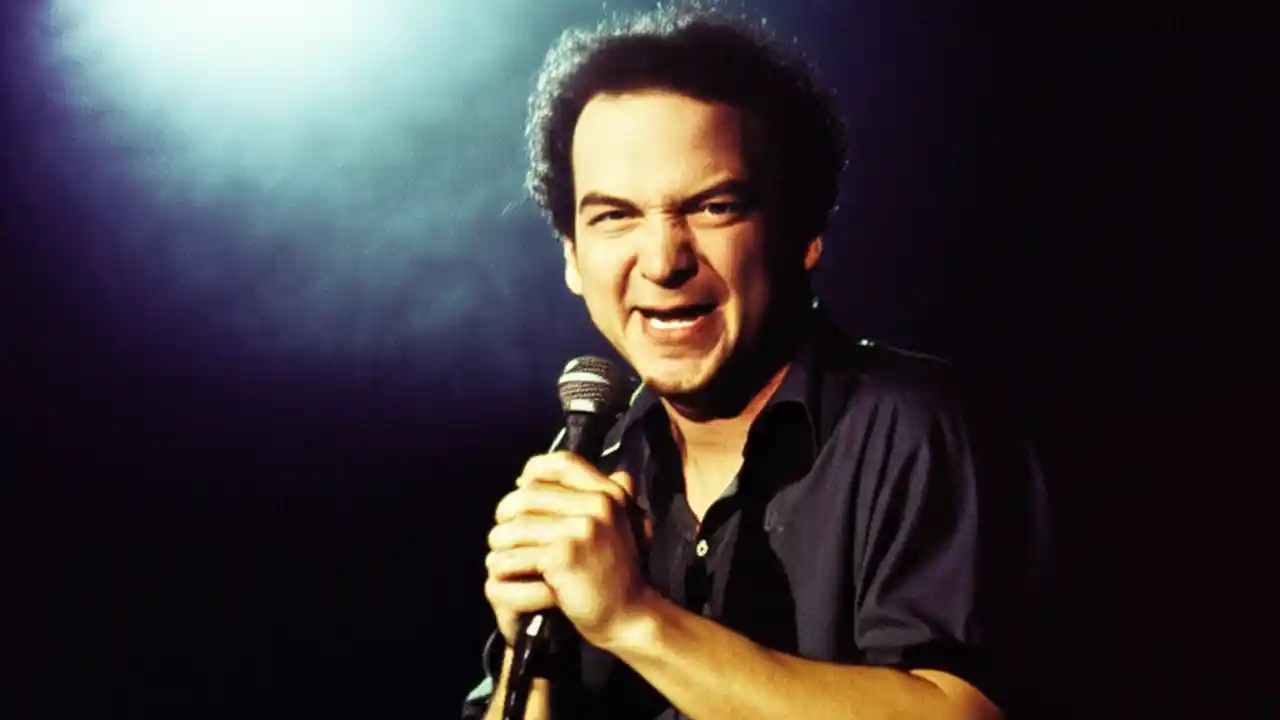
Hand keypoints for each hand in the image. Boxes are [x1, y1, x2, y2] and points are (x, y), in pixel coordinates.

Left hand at [484, 451, 652, 648]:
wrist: (629, 616)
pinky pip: (514, 556)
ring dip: (499, 544)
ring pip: (514, 527)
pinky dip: (502, 568)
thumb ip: (590, 497)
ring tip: (501, 556)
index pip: (563, 463)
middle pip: (528, 496)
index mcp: (609, 493)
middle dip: (506, 514)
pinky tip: (504, 575)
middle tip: (503, 532)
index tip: (521, 487)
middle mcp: (598, 505)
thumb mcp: (617, 525)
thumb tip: (542, 475)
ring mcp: (581, 529)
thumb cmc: (616, 573)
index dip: (534, 471)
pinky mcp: (563, 556)